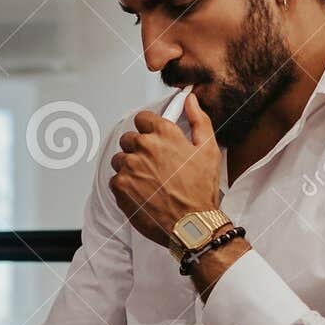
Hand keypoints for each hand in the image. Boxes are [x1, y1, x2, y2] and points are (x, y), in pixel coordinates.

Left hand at [109, 90, 222, 246]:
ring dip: (130, 167)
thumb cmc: (201, 190)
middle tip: (156, 166)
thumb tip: (189, 99)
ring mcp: (129, 166)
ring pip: (120, 159)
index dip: (148, 129)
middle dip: (139, 149)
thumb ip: (198, 120)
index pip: (142, 118)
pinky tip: (143, 194)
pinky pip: (115, 179)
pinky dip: (125, 186)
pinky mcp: (119, 186)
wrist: (191, 225)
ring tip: (150, 182)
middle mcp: (144, 147)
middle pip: (129, 139)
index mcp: (164, 134)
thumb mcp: (208, 150)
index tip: (154, 139)